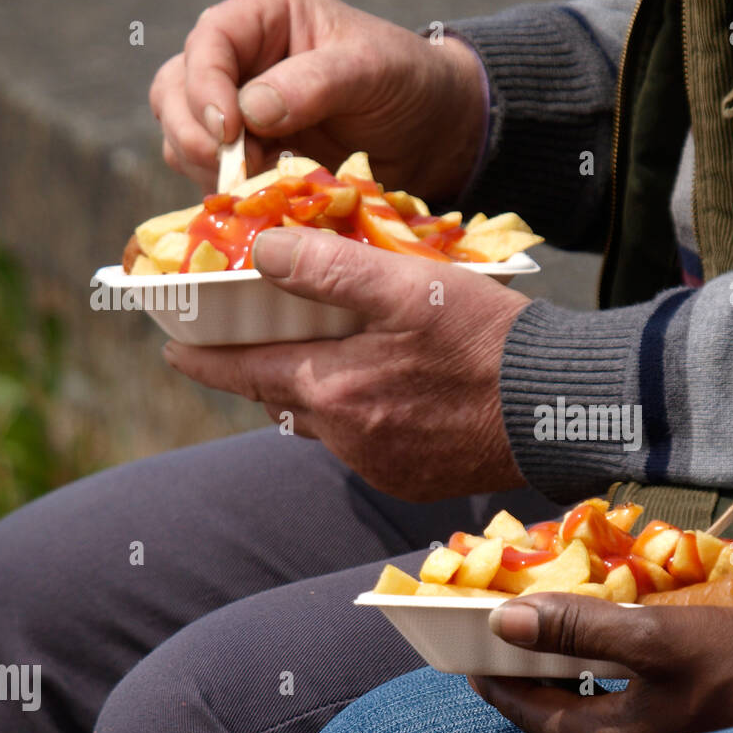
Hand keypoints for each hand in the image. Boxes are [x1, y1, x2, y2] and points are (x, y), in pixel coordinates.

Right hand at [150, 0, 485, 199]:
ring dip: (207, 166)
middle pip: (176, 88)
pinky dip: (228, 188)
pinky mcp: (249, 149)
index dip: (206, 87)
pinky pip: (211, 170)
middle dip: (195, 133)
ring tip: (256, 185)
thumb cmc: (408, 83)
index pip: (210, 40)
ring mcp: (239, 103)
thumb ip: (314, 84)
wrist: (432, 130)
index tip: (229, 131)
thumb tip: (250, 110)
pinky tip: (264, 197)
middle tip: (233, 173)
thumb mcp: (371, 71)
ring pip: (182, 132)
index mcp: (266, 11)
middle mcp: (242, 52)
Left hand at [161, 227, 528, 501]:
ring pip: (326, 425)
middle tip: (255, 343)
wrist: (560, 408)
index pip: (245, 373)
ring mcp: (381, 467)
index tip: (171, 347)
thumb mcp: (410, 286)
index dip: (203, 358)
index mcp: (336, 391)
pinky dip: (361, 418)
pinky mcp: (413, 481)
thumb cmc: (491, 338)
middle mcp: (349, 440)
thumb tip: (264, 250)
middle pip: (283, 401)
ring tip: (333, 360)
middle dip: (264, 372)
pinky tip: (391, 394)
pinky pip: (365, 448)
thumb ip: (329, 269)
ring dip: (318, 394)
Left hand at [469, 595, 732, 732]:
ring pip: (587, 701)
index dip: (495, 681)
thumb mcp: (650, 638)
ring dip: (561, 667)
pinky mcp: (677, 714)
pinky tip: (607, 641)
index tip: (468, 656)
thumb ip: (577, 628)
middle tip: (500, 639)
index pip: (530, 713)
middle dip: (525, 673)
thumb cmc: (731, 664)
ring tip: (545, 632)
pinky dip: (598, 666)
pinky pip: (619, 693)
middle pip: (555, 709)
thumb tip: (506, 621)